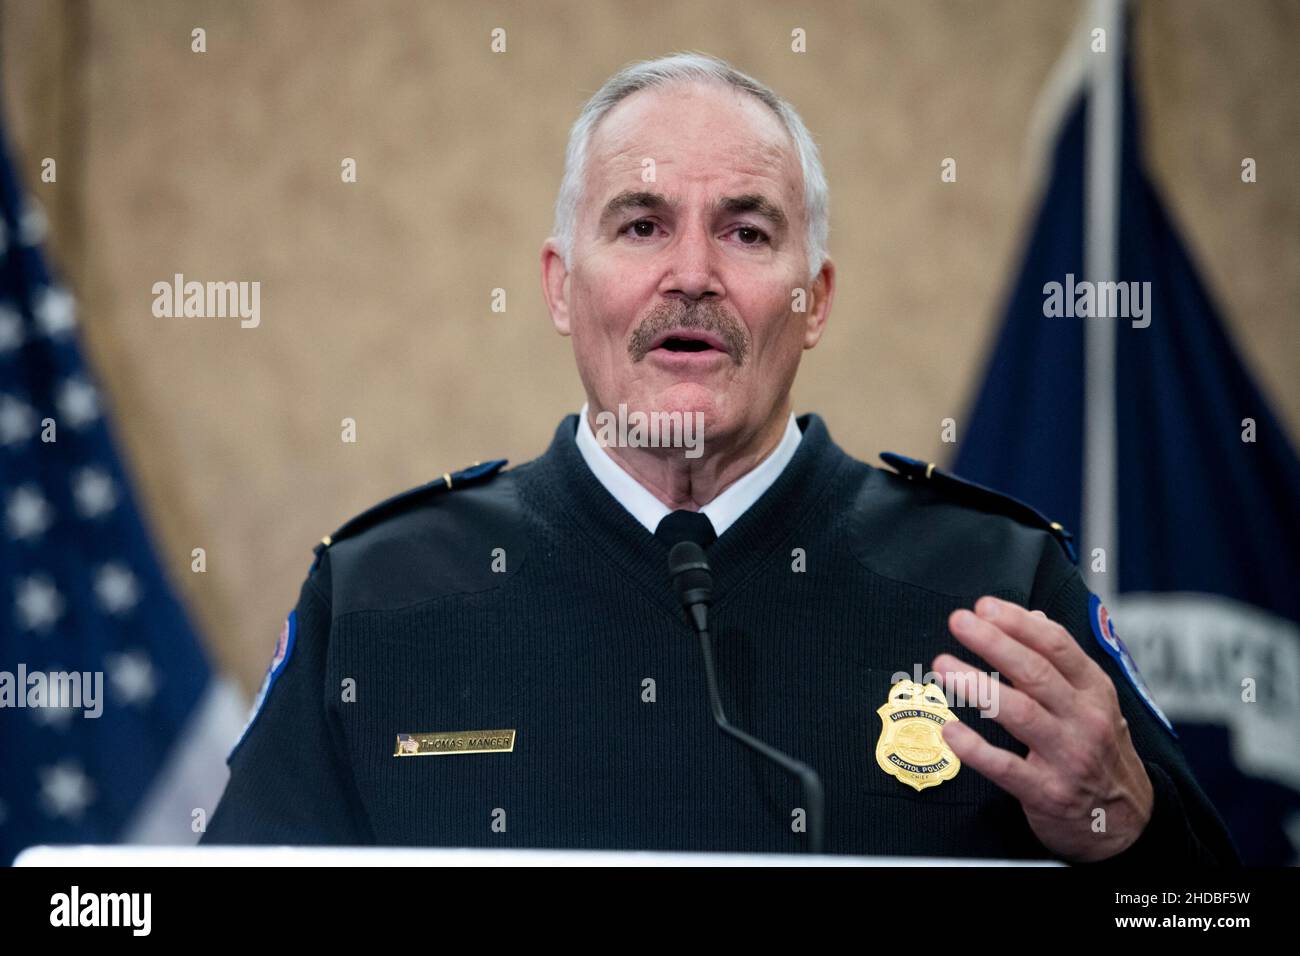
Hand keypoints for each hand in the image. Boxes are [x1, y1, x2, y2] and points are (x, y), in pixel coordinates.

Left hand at [932, 595, 1153, 861]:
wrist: (1128, 823)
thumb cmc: (1100, 752)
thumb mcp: (1094, 702)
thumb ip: (1062, 660)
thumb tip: (1032, 615)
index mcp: (1095, 691)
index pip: (1057, 646)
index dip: (1019, 623)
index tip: (984, 606)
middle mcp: (1085, 720)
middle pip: (1035, 672)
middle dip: (993, 643)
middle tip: (959, 621)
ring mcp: (1068, 758)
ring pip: (1019, 713)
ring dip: (977, 686)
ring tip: (942, 665)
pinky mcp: (1048, 793)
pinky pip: (1006, 768)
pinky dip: (975, 749)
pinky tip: (949, 730)